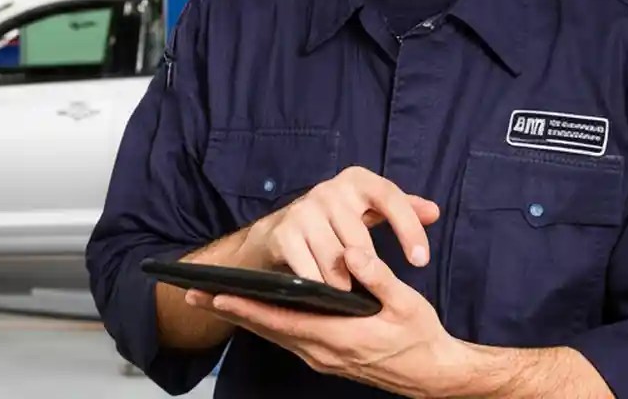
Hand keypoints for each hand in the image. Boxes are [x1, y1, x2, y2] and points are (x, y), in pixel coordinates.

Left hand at [186, 246, 467, 397]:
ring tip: (214, 298)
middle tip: (193, 295)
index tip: (217, 293)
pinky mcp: (325, 358)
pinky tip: (255, 309)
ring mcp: (321, 358)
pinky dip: (266, 323)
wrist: (434, 374)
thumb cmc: (421, 337)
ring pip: (273, 334)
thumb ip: (379, 278)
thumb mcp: (406, 304)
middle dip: (229, 311)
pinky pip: (287, 338)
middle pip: (265, 330)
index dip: (246, 307)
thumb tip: (353, 253)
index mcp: (337, 338)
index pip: (280, 321)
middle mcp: (321, 352)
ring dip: (244, 317)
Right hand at [242, 166, 439, 290]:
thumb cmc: (333, 222)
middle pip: (361, 239)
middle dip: (369, 270)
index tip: (422, 261)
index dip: (409, 229)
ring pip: (336, 258)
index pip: (391, 197)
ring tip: (349, 297)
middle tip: (374, 292)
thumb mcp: (368, 211)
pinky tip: (323, 296)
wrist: (277, 232)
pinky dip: (320, 286)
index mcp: (356, 180)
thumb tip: (435, 211)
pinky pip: (310, 269)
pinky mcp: (283, 233)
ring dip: (344, 284)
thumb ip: (403, 211)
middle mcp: (329, 190)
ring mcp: (303, 210)